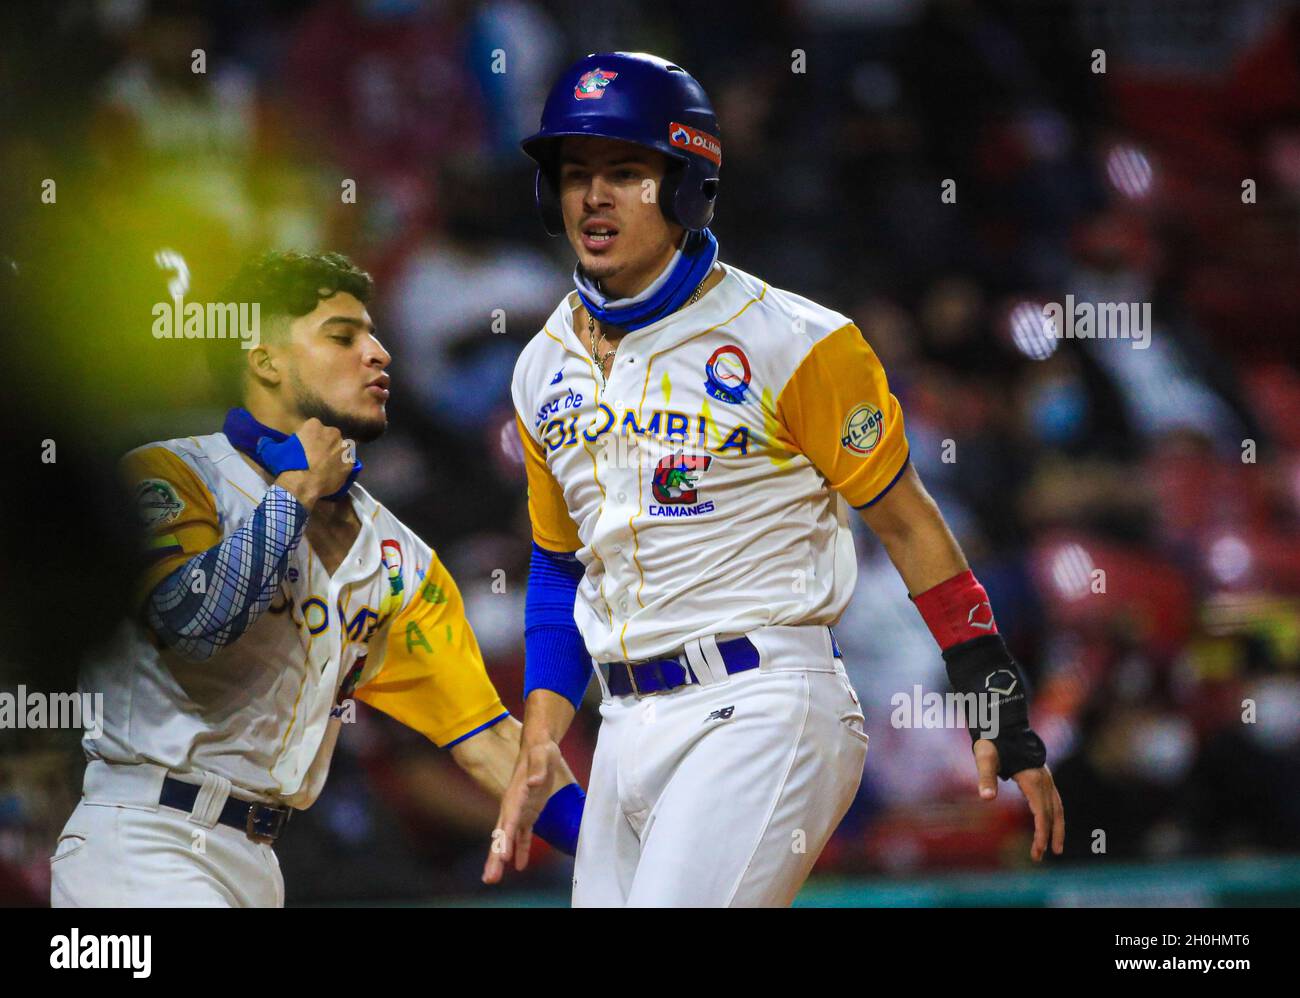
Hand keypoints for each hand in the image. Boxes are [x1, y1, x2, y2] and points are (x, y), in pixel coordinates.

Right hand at [274, 418, 352, 509]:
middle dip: (325, 444)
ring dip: (336, 454)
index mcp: (315, 425)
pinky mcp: (350, 463)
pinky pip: (347, 463)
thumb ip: (270, 443)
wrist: (302, 483)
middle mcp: (333, 433)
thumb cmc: (287, 464)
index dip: (309, 438)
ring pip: (341, 448)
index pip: (314, 427)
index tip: (304, 448)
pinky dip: (342, 467)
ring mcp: (344, 448)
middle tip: (316, 457)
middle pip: (330, 436)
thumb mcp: (273, 451)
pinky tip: (333, 474)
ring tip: (326, 466)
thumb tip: (263, 441)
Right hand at [482, 736, 563, 883]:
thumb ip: (539, 767)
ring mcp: (519, 811)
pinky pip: (523, 835)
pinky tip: (518, 866)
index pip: (508, 820)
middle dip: (495, 857)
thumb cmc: (541, 749)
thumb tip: (534, 783)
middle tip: (489, 878)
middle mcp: (513, 806)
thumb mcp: (543, 754)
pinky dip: (521, 851)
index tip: (503, 857)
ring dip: (502, 858)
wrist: (539, 745)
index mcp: (515, 795)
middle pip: (501, 835)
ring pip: (508, 839)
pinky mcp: (529, 812)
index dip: (505, 839)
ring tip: (493, 879)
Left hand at [973, 738, 1064, 861]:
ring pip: (1058, 807)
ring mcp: (1045, 776)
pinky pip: (1053, 800)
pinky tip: (1047, 824)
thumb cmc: (992, 740)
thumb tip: (986, 798)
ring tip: (1054, 847)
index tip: (1038, 851)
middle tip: (1040, 856)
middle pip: (1053, 813)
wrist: (1001, 721)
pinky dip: (1053, 815)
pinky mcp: (1042, 774)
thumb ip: (986, 777)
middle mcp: (1044, 779)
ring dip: (1056, 827)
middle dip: (1049, 836)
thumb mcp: (985, 757)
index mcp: (1033, 779)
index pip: (1042, 813)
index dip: (1041, 833)